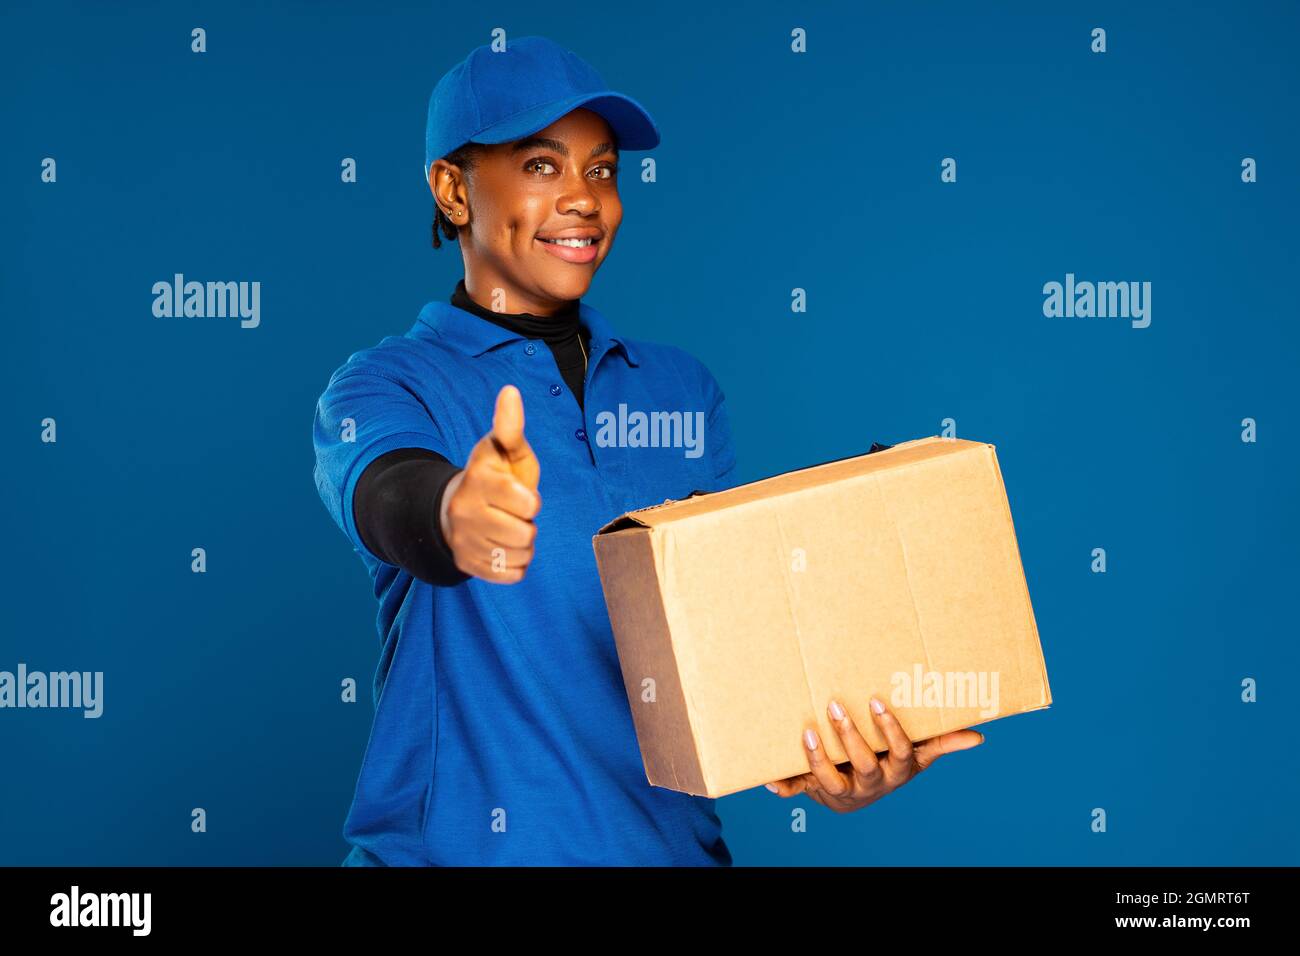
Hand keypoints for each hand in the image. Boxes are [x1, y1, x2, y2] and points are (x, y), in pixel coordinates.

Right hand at [441, 384, 541, 582]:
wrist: (454, 508)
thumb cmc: (495, 476)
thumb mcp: (504, 450)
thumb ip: (510, 426)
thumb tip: (511, 391)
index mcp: (479, 478)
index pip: (528, 504)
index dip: (531, 501)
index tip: (520, 495)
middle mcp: (464, 509)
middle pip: (526, 534)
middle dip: (527, 525)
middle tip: (513, 514)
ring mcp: (462, 539)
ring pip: (520, 555)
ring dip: (522, 545)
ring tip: (507, 528)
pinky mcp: (465, 564)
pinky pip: (511, 575)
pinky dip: (514, 565)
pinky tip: (500, 547)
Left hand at [765, 696, 984, 812]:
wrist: (859, 797)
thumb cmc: (890, 764)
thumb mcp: (918, 756)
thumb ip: (943, 743)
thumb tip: (979, 737)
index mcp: (895, 770)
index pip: (897, 752)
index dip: (889, 731)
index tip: (877, 702)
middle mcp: (870, 783)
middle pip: (862, 764)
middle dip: (849, 737)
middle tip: (835, 706)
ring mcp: (842, 789)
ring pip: (830, 780)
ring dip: (817, 758)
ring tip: (808, 732)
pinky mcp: (815, 790)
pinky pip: (799, 791)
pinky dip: (784, 786)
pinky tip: (770, 780)